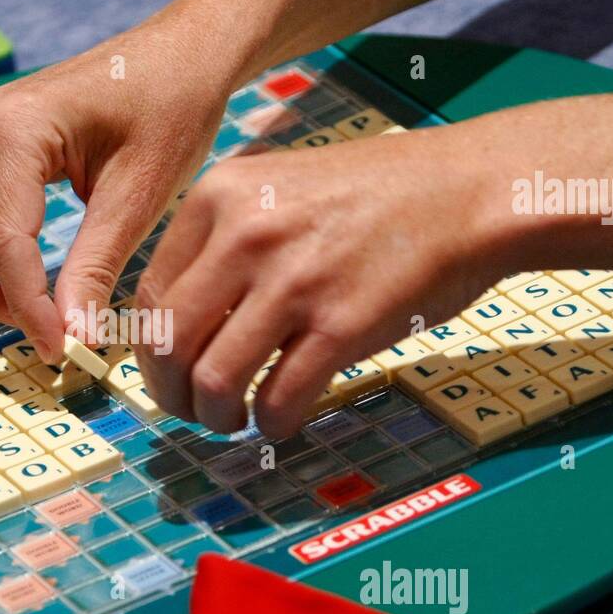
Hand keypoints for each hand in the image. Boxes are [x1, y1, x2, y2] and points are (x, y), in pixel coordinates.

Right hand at [0, 18, 241, 361]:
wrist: (185, 55)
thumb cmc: (173, 107)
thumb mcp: (141, 194)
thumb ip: (96, 266)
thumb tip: (72, 337)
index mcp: (15, 128)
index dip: (25, 306)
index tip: (60, 347)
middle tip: (35, 325)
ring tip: (37, 306)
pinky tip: (36, 279)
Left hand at [133, 125, 500, 438]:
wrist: (465, 190)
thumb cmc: (373, 195)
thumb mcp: (275, 189)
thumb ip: (221, 241)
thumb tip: (173, 321)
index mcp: (218, 197)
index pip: (148, 296)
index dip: (150, 352)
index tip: (170, 374)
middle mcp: (244, 235)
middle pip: (167, 344)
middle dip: (171, 394)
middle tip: (192, 410)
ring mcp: (293, 281)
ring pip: (213, 382)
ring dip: (216, 418)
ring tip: (235, 419)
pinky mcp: (341, 324)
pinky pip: (278, 400)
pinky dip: (272, 425)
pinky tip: (282, 420)